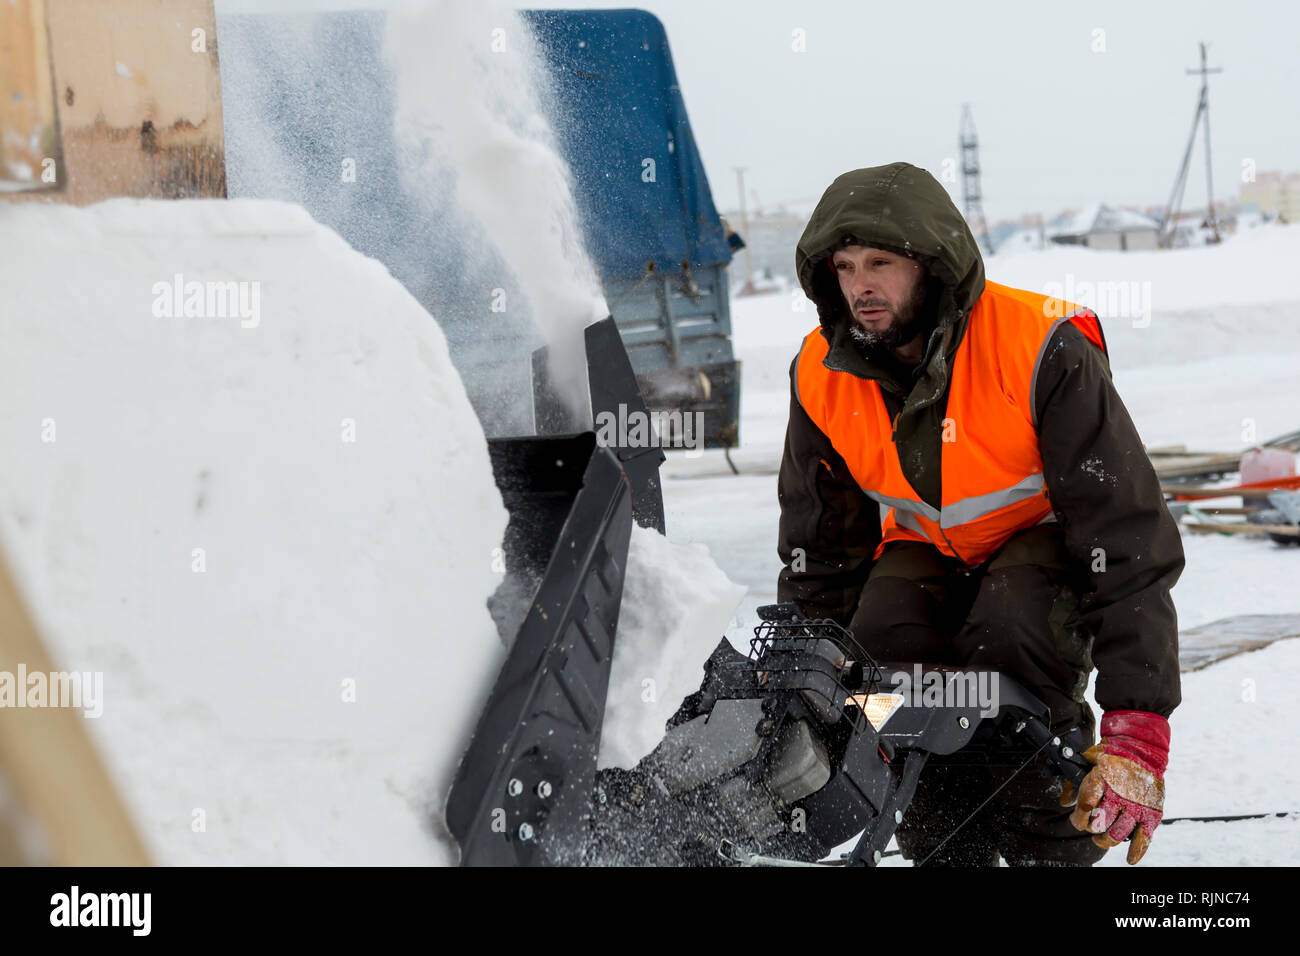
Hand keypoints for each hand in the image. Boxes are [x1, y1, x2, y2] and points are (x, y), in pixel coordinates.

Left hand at [1061, 710, 1169, 864]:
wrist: (1140, 745)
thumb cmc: (1111, 753)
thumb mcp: (1087, 761)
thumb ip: (1074, 782)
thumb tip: (1065, 801)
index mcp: (1100, 781)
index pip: (1084, 807)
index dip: (1078, 818)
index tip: (1076, 820)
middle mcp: (1118, 795)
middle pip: (1099, 823)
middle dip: (1091, 829)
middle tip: (1092, 827)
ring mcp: (1136, 805)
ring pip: (1117, 833)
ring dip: (1107, 840)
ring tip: (1103, 839)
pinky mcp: (1152, 812)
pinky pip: (1144, 837)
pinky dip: (1137, 851)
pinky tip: (1130, 859)